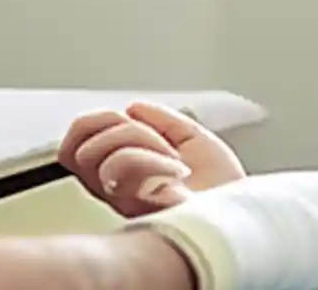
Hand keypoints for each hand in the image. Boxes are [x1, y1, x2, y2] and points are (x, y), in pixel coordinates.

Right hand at [58, 101, 246, 217]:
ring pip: (101, 159)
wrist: (244, 210)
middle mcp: (117, 192)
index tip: (124, 117)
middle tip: (154, 136)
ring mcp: (127, 202)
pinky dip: (151, 159)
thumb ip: (162, 120)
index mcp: (121, 174)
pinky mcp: (141, 209)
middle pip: (80, 152)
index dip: (90, 124)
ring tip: (171, 155)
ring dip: (139, 141)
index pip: (73, 149)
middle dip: (117, 127)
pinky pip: (125, 172)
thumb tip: (134, 107)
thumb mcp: (192, 138)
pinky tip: (177, 169)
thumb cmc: (223, 188)